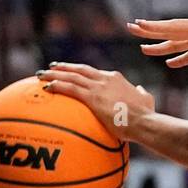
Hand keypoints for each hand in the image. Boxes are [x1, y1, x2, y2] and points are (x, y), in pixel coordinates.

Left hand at [35, 63, 154, 139]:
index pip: (94, 72)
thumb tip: (140, 89)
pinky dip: (57, 85)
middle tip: (52, 67)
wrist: (144, 121)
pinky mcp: (93, 97)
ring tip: (41, 75)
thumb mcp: (146, 99)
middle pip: (80, 70)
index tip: (72, 71)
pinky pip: (70, 88)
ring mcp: (98, 87)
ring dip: (55, 74)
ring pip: (72, 76)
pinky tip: (47, 87)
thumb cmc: (146, 114)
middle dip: (64, 67)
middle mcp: (106, 79)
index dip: (80, 71)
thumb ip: (141, 92)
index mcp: (116, 78)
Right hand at [127, 16, 187, 68]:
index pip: (175, 27)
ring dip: (163, 46)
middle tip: (132, 29)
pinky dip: (181, 57)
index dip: (155, 28)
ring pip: (180, 42)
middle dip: (152, 32)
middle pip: (173, 31)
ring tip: (145, 49)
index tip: (137, 26)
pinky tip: (171, 63)